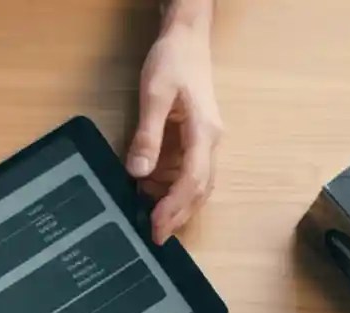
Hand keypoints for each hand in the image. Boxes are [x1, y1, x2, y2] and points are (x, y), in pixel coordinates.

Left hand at [126, 17, 222, 244]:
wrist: (187, 39)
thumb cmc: (172, 61)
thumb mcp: (154, 95)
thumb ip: (147, 134)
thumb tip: (139, 172)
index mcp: (204, 133)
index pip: (193, 180)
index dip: (174, 207)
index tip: (156, 226)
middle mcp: (211, 142)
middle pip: (199, 190)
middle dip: (178, 215)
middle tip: (154, 237)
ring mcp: (205, 142)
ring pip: (196, 184)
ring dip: (175, 203)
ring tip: (148, 215)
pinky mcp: (196, 140)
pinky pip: (187, 172)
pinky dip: (171, 187)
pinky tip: (149, 189)